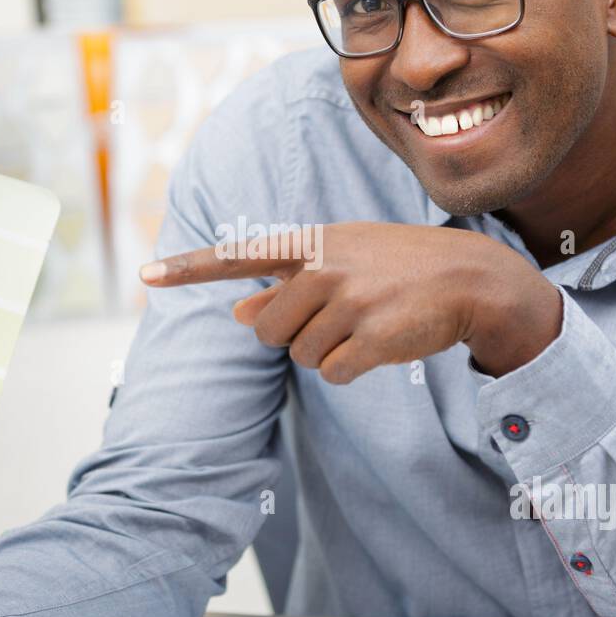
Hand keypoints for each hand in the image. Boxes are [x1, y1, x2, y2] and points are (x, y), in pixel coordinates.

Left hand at [140, 221, 561, 381]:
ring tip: (364, 324)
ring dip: (326, 353)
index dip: (188, 268)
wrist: (470, 278)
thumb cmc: (397, 267)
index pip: (237, 254)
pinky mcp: (372, 337)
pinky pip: (331, 374)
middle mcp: (323, 267)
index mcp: (311, 242)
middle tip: (336, 316)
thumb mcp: (342, 261)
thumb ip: (286, 284)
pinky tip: (377, 345)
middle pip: (266, 329)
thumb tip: (235, 312)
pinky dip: (349, 370)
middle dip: (292, 334)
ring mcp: (348, 302)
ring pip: (298, 356)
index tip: (145, 276)